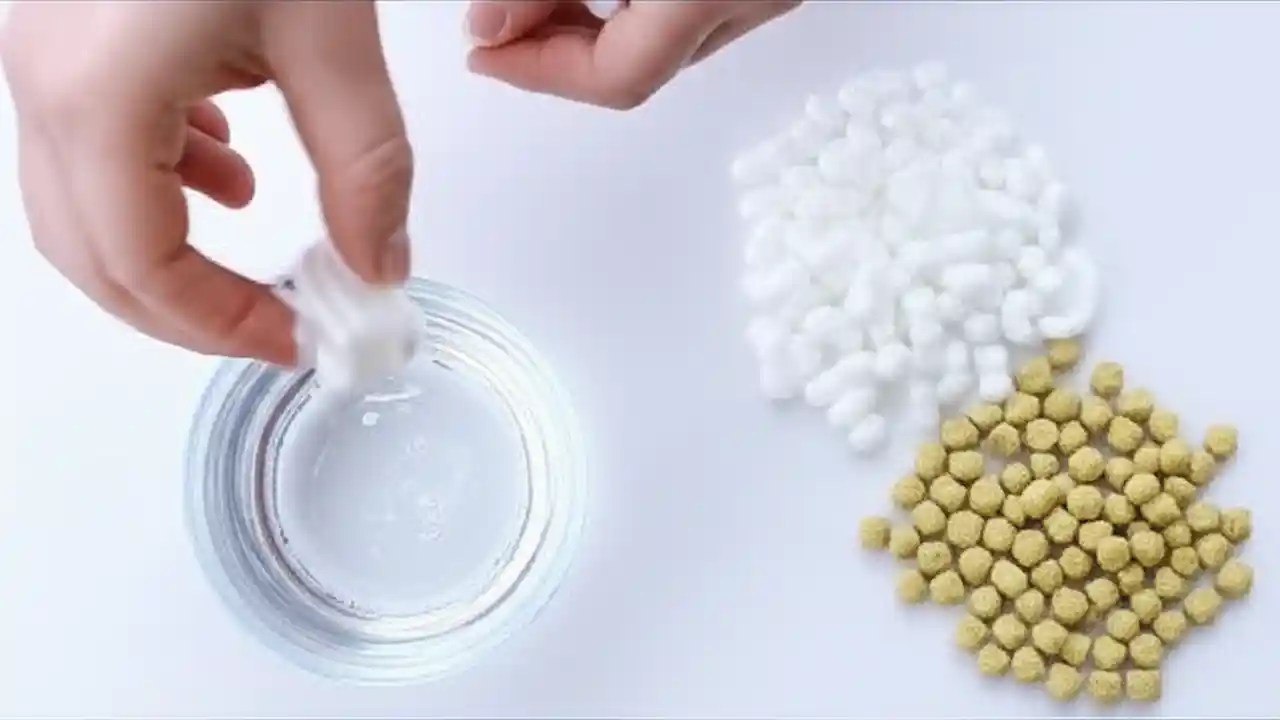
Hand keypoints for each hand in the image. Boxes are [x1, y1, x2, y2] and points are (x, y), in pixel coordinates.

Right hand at [1, 2, 412, 364]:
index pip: (142, 265)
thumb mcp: (329, 32)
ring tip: (259, 242)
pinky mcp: (69, 32)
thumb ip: (363, 160)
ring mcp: (44, 55)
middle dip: (186, 309)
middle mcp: (46, 84)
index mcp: (98, 99)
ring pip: (84, 200)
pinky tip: (227, 158)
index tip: (297, 340)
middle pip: (92, 253)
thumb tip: (379, 264)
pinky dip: (158, 176)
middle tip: (274, 326)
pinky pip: (91, 139)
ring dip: (168, 243)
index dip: (220, 323)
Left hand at [466, 0, 799, 109]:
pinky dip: (635, 8)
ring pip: (666, 44)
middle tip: (497, 22)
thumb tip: (488, 30)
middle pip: (638, 68)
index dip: (537, 73)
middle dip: (556, 52)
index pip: (615, 75)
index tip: (480, 52)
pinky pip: (694, 16)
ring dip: (592, 29)